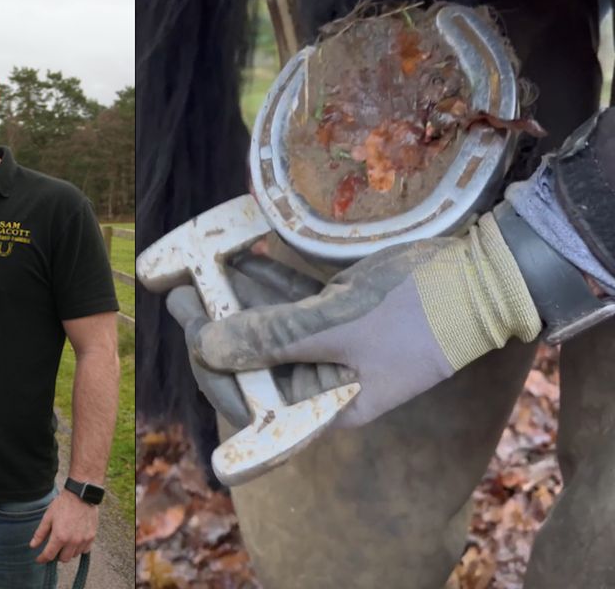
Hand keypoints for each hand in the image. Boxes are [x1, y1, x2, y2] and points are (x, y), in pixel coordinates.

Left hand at [30, 490, 97, 562]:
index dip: (42, 558)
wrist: (81, 494)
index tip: (39, 558)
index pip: (49, 555)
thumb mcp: (48, 517)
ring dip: (68, 552)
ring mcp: (83, 539)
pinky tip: (75, 540)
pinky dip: (79, 548)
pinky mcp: (92, 536)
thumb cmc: (63, 504)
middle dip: (56, 555)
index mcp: (60, 536)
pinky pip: (85, 550)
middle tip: (54, 547)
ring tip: (65, 542)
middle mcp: (72, 541)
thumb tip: (33, 545)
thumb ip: (40, 534)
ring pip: (74, 555)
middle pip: (63, 559)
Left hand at [181, 215, 541, 427]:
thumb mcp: (338, 326)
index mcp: (324, 407)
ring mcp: (327, 348)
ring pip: (266, 329)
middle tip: (182, 291)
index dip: (213, 369)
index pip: (251, 405)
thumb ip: (271, 338)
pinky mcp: (335, 315)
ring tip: (196, 269)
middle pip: (252, 363)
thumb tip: (205, 347)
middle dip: (215, 328)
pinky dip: (264, 285)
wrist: (484, 276)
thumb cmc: (417, 311)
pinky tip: (239, 259)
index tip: (189, 327)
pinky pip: (289, 305)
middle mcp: (320, 384)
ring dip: (233, 301)